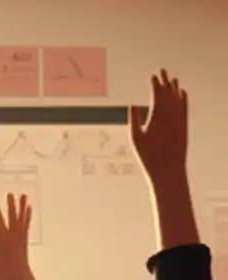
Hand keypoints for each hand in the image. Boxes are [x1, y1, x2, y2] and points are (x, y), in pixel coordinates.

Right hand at [0, 194, 34, 279]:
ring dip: (22, 206)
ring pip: (22, 218)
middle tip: (9, 192)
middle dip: (10, 203)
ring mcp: (21, 237)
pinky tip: (28, 210)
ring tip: (23, 195)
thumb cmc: (2, 273)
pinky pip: (26, 224)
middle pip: (12, 215)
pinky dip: (27, 215)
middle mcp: (15, 235)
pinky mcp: (24, 241)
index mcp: (5, 238)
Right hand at [130, 69, 187, 188]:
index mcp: (158, 117)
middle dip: (165, 81)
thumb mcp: (135, 138)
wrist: (168, 169)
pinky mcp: (185, 125)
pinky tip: (183, 93)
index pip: (158, 94)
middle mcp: (171, 116)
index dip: (155, 84)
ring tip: (173, 79)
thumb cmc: (149, 156)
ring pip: (178, 99)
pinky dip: (184, 99)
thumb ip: (134, 120)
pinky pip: (185, 108)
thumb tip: (132, 106)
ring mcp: (179, 120)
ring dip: (175, 88)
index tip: (153, 75)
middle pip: (169, 93)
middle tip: (162, 71)